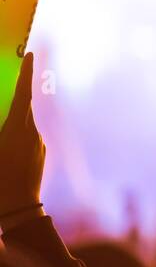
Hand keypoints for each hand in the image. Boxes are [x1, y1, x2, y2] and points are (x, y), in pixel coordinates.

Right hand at [0, 53, 44, 216]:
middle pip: (21, 108)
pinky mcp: (40, 155)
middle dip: (12, 100)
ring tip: (0, 145)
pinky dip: (14, 138)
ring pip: (22, 126)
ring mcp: (39, 145)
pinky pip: (26, 139)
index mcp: (17, 129)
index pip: (22, 94)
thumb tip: (5, 118)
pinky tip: (4, 154)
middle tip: (5, 94)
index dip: (26, 73)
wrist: (18, 211)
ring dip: (9, 125)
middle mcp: (33, 134)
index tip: (30, 54)